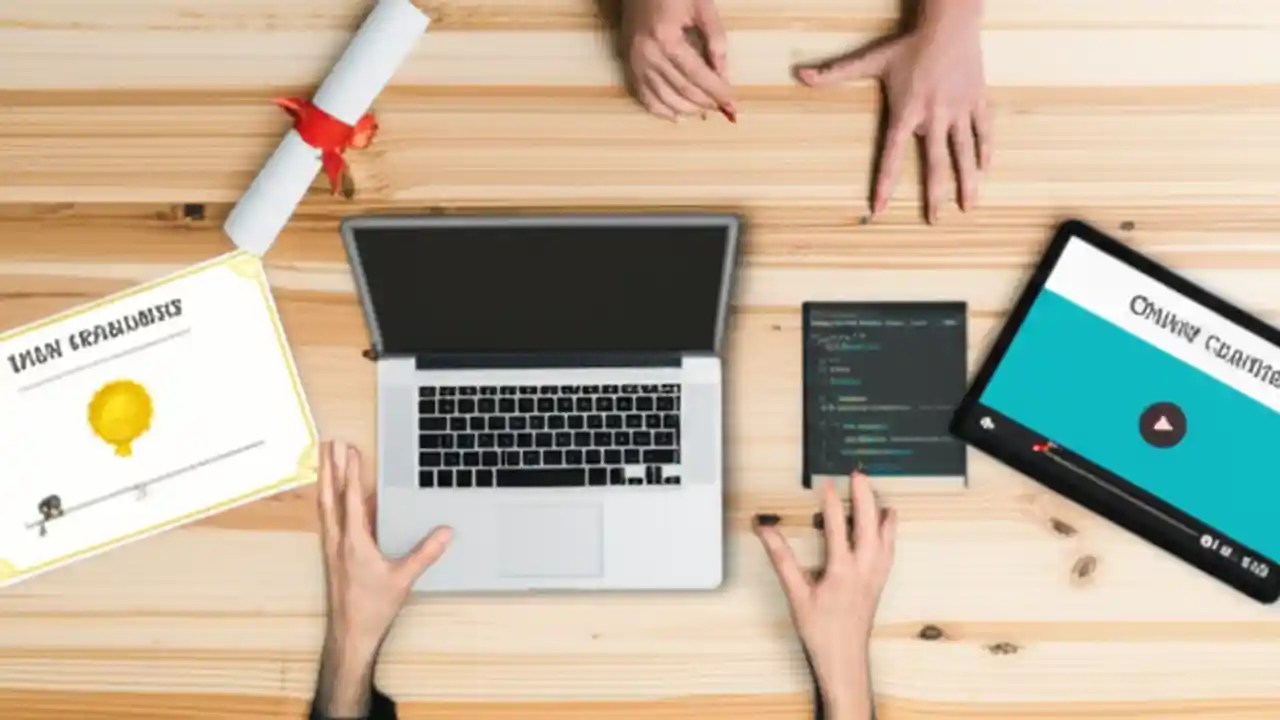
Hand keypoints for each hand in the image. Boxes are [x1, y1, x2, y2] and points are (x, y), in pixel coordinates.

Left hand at [314, 440, 452, 717]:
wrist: (349, 634)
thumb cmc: (372, 607)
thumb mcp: (403, 579)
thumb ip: (425, 553)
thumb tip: (446, 532)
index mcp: (353, 542)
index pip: (352, 499)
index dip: (351, 473)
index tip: (349, 451)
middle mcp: (338, 540)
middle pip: (330, 495)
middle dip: (331, 468)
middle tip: (330, 443)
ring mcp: (333, 546)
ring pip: (326, 506)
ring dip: (327, 481)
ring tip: (328, 460)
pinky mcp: (334, 554)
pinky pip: (331, 519)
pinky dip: (333, 501)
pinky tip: (341, 497)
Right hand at [622, 0, 735, 120]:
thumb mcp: (702, 7)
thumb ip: (715, 40)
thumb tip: (723, 75)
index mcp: (666, 39)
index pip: (698, 75)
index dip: (717, 92)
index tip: (733, 104)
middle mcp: (648, 55)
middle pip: (682, 89)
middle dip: (706, 102)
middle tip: (723, 108)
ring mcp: (635, 63)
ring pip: (664, 99)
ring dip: (687, 110)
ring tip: (705, 112)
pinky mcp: (628, 66)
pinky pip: (644, 97)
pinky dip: (661, 110)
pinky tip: (677, 116)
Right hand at [755, 474, 896, 719]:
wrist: (844, 657)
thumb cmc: (821, 630)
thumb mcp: (795, 594)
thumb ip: (781, 559)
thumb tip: (767, 533)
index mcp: (842, 570)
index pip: (838, 526)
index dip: (832, 502)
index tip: (827, 484)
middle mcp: (865, 569)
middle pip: (869, 523)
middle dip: (864, 496)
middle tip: (858, 475)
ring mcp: (876, 574)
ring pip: (884, 535)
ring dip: (879, 510)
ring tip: (875, 492)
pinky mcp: (880, 581)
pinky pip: (890, 549)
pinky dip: (889, 531)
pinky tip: (888, 523)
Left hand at [797, 0, 989, 222]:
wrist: (949, 23)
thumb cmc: (908, 44)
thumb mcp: (871, 60)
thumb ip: (835, 73)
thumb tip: (800, 75)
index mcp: (906, 112)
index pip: (892, 155)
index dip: (884, 183)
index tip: (879, 208)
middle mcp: (934, 115)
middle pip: (935, 163)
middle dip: (935, 195)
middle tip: (934, 220)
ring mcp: (959, 109)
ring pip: (964, 153)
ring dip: (968, 181)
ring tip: (969, 206)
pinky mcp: (978, 100)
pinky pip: (984, 131)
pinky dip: (985, 151)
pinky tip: (985, 169)